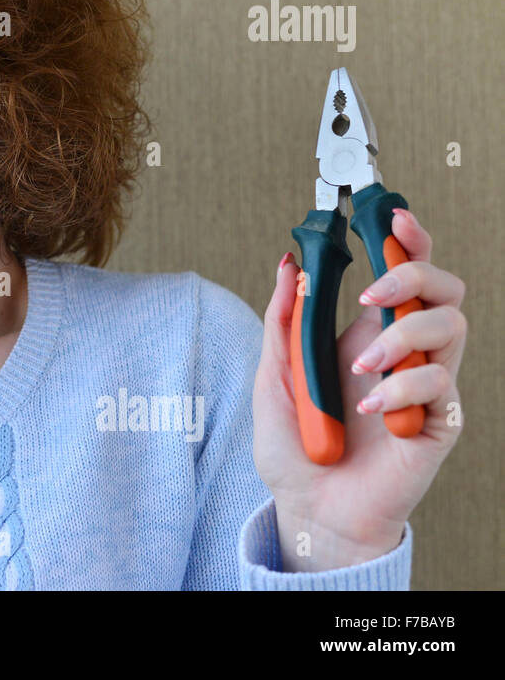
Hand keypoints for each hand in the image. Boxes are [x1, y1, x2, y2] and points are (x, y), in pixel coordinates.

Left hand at [252, 208, 465, 570]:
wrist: (310, 509)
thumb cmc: (296, 448)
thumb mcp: (273, 374)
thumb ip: (284, 319)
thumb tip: (291, 263)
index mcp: (367, 334)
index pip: (403, 273)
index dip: (408, 239)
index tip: (391, 215)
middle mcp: (404, 352)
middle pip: (443, 287)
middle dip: (413, 274)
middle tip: (374, 293)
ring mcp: (426, 383)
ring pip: (450, 325)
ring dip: (401, 336)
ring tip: (359, 369)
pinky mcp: (440, 419)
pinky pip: (440, 382)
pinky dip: (400, 387)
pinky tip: (370, 410)